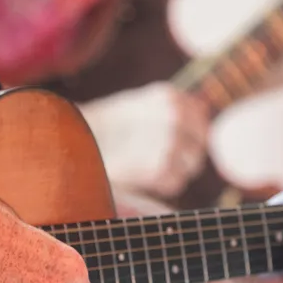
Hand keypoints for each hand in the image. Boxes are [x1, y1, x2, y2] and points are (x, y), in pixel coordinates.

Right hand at [80, 82, 209, 198]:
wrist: (76, 143)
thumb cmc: (108, 128)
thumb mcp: (142, 105)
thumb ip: (175, 107)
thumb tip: (205, 110)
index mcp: (169, 96)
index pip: (201, 117)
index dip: (192, 134)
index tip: (173, 141)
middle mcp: (174, 114)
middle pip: (201, 144)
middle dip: (186, 155)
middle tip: (158, 158)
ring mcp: (169, 140)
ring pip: (191, 165)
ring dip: (173, 171)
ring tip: (145, 166)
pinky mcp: (161, 166)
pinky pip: (175, 183)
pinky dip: (160, 186)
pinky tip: (139, 176)